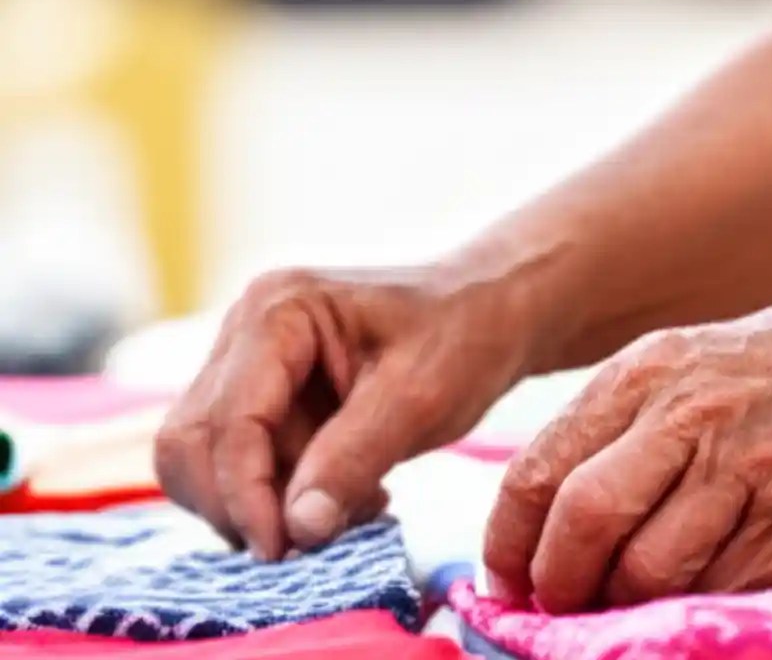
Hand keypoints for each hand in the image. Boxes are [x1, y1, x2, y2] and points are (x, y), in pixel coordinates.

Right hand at [156, 263, 547, 559]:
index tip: (286, 548)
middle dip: (242, 504)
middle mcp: (244, 329)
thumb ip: (353, 459)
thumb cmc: (463, 338)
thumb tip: (296, 530)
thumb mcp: (421, 398)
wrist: (490, 314)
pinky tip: (350, 495)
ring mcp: (247, 362)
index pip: (227, 420)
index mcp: (278, 311)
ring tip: (350, 509)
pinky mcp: (263, 395)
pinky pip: (244, 462)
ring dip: (263, 505)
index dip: (245, 494)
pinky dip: (284, 495)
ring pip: (207, 459)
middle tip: (313, 541)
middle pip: (192, 441)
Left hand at [483, 298, 771, 612]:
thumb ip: (616, 429)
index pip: (540, 468)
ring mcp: (751, 468)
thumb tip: (545, 519)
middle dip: (556, 582)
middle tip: (556, 605)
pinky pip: (721, 588)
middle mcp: (692, 414)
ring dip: (622, 605)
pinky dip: (691, 605)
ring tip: (621, 604)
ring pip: (651, 569)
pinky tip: (688, 594)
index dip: (508, 540)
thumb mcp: (685, 363)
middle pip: (585, 519)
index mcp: (646, 372)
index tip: (505, 578)